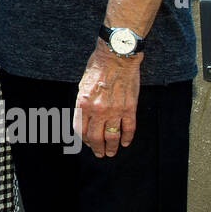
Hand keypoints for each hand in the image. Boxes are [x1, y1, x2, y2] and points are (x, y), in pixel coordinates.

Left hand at [73, 41, 139, 156]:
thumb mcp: (82, 85)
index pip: (80, 130)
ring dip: (111, 148)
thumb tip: (84, 119)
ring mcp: (114, 110)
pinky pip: (129, 128)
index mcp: (83, 103)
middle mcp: (97, 110)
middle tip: (99, 154)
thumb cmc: (98, 67)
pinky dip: (127, 138)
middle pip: (96, 137)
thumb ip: (83, 103)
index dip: (84, 140)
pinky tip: (125, 143)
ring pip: (112, 137)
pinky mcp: (129, 108)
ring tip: (111, 153)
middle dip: (96, 148)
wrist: (116, 56)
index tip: (87, 143)